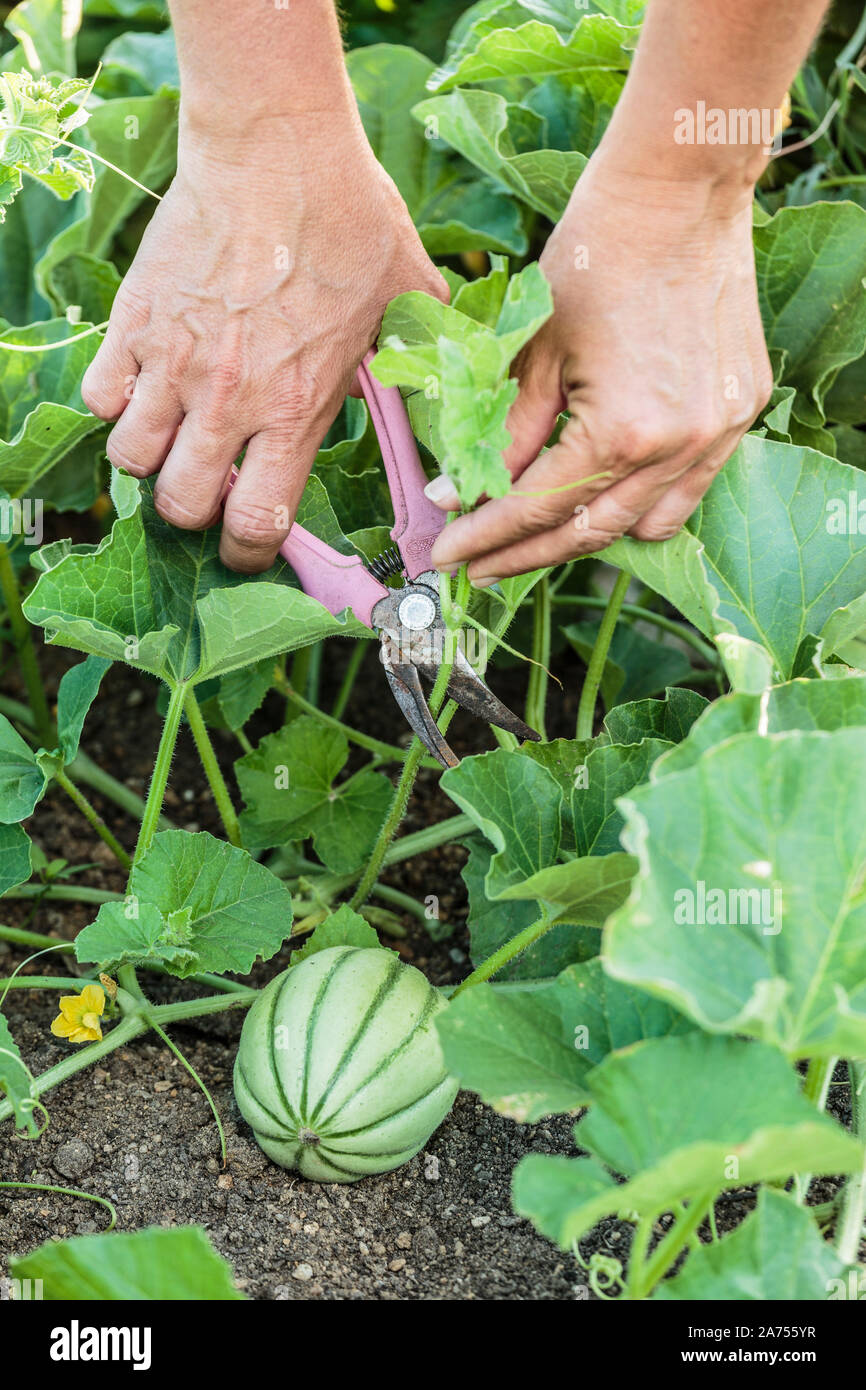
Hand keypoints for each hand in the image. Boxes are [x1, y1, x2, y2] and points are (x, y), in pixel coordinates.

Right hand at [82, 119, 446, 571]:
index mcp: (295, 411)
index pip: (256, 525)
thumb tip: (454, 413)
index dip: (249, 554)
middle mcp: (227, 402)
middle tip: (208, 492)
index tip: (249, 547)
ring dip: (151, 463)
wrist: (277, 147)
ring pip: (130, 462)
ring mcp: (171, 364)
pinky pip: (97, 399)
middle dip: (194, 513)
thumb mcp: (407, 305)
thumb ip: (422, 369)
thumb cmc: (351, 222)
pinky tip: (143, 388)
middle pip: (182, 506)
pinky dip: (114, 406)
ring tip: (173, 441)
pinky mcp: (132, 324)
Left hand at [428, 156, 772, 581]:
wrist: (680, 193)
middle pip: (587, 530)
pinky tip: (602, 499)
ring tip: (533, 537)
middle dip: (524, 553)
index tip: (447, 553)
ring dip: (583, 536)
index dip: (486, 536)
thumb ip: (503, 433)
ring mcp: (718, 434)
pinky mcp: (739, 414)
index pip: (537, 508)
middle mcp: (678, 446)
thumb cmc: (597, 255)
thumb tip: (461, 493)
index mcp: (621, 431)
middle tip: (476, 565)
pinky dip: (641, 504)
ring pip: (643, 524)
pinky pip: (686, 491)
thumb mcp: (534, 350)